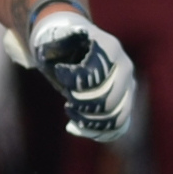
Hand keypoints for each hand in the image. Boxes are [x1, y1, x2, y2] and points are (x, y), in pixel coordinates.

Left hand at [19, 5, 135, 142]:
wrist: (71, 46)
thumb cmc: (57, 44)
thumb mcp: (51, 42)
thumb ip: (52, 46)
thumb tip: (45, 50)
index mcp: (109, 48)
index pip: (96, 77)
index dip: (74, 82)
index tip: (59, 73)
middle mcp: (124, 67)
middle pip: (109, 101)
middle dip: (83, 103)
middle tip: (67, 97)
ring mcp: (127, 85)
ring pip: (117, 117)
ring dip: (89, 120)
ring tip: (70, 109)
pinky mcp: (124, 102)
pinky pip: (118, 127)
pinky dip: (96, 132)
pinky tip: (74, 126)